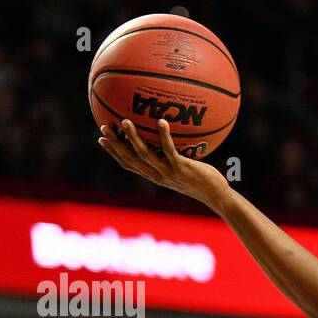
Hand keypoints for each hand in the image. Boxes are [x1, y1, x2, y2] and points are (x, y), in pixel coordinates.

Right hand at [99, 118, 229, 209]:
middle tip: (104, 127)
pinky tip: (162, 121)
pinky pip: (169, 149)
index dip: (113, 152)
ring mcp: (168, 172)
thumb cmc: (201, 180)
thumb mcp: (182, 169)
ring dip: (133, 137)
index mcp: (155, 175)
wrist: (216, 195)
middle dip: (115, 144)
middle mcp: (158, 175)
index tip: (101, 139)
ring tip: (125, 121)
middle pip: (130, 159)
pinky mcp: (181, 168)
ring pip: (144, 154)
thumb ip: (172, 157)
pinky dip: (164, 135)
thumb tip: (168, 139)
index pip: (128, 164)